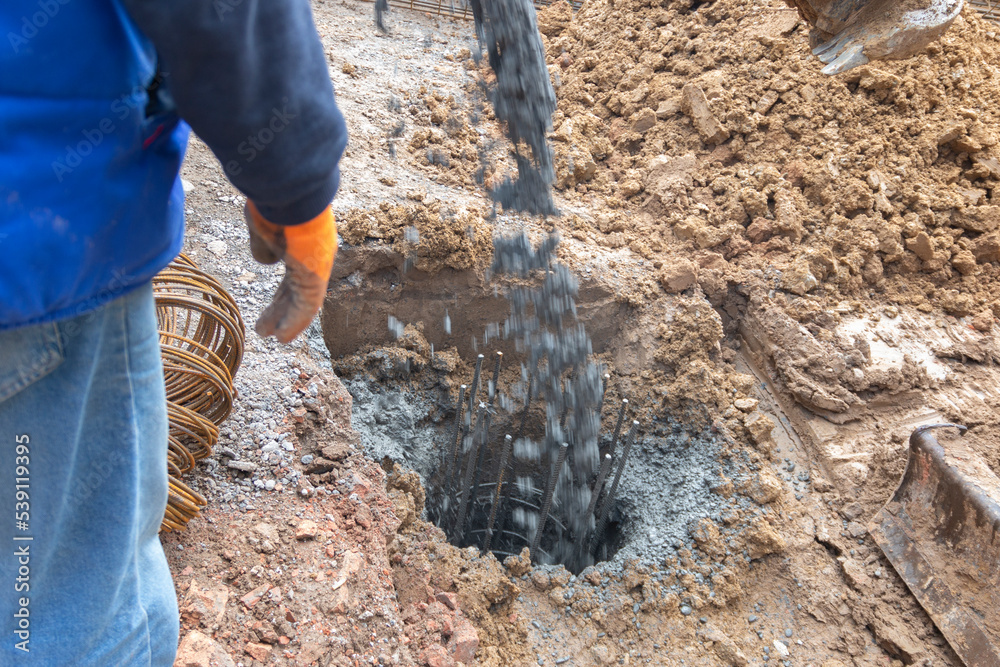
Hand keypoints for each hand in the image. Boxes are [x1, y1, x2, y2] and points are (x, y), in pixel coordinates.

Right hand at [244, 201, 336, 342]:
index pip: (292, 275)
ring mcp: (318, 266)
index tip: (271, 307)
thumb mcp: (262, 226)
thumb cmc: (273, 201)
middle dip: (281, 310)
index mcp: (301, 244)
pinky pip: (306, 306)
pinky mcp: (316, 274)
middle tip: (269, 329)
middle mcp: (313, 256)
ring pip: (303, 302)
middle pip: (296, 291)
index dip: (281, 295)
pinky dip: (294, 323)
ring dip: (288, 321)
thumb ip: (263, 247)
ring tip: (277, 338)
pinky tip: (283, 337)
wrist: (288, 189)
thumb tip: (264, 261)